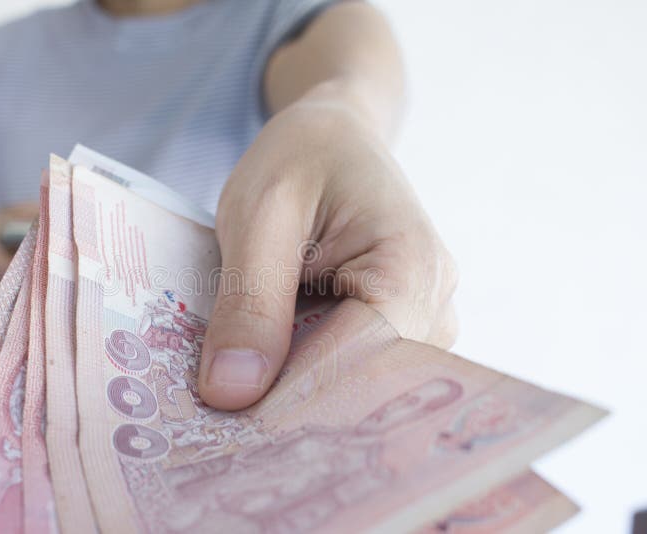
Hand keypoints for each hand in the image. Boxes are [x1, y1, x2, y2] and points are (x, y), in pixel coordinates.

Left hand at [198, 102, 457, 410]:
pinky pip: (350, 366)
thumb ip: (250, 302)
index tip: (226, 437)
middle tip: (217, 435)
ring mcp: (420, 319)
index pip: (355, 368)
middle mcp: (432, 305)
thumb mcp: (260, 215)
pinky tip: (260, 379)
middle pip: (360, 387)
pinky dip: (304, 376)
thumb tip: (231, 394)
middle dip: (289, 410)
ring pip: (354, 384)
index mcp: (410, 270)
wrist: (333, 132)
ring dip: (294, 396)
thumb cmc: (302, 156)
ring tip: (232, 409)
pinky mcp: (394, 326)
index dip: (290, 406)